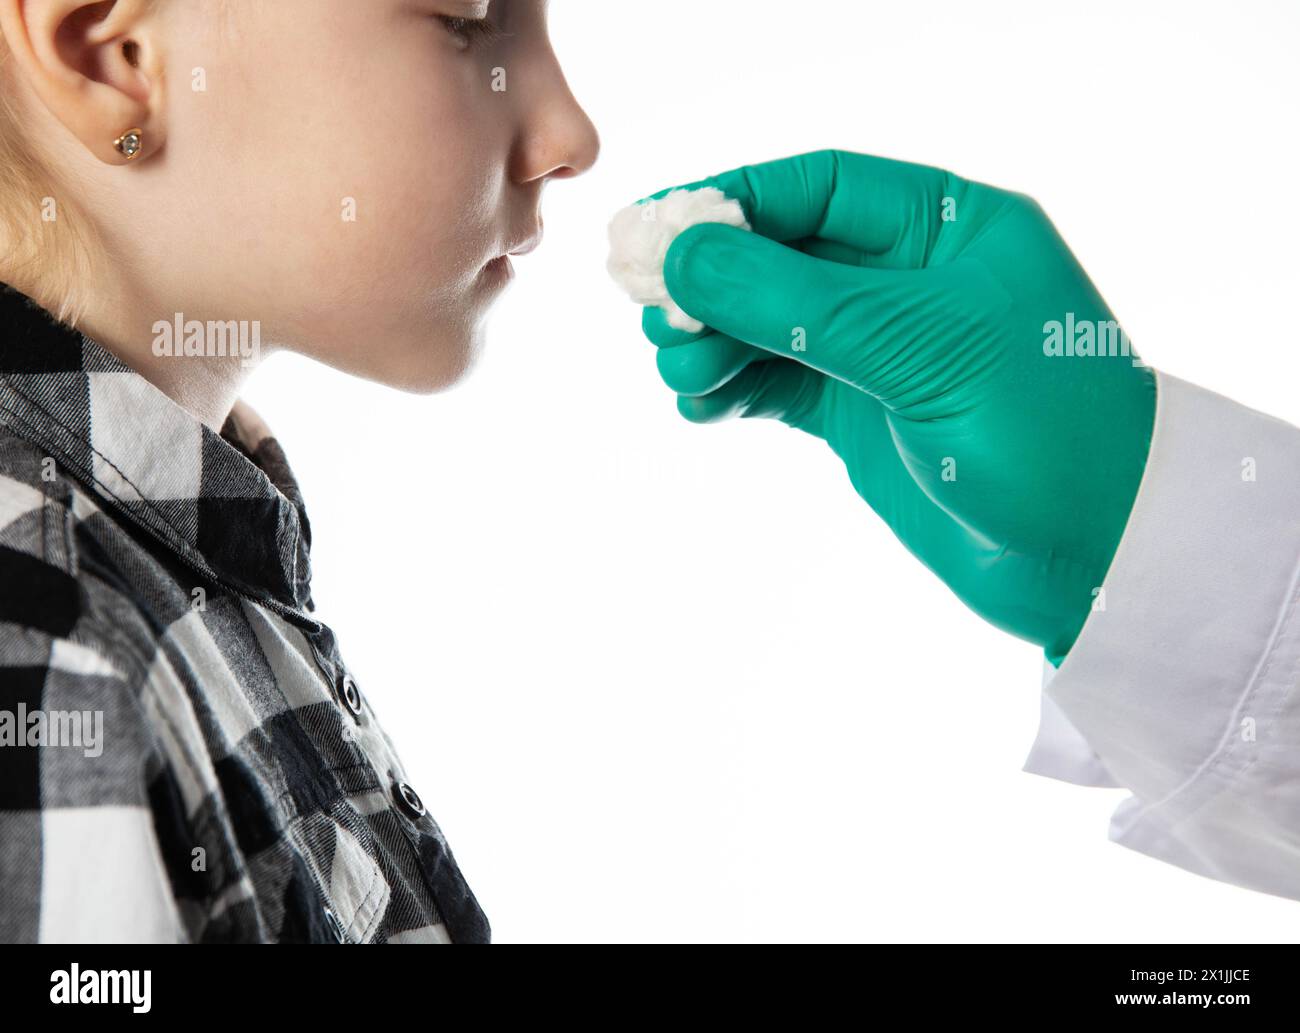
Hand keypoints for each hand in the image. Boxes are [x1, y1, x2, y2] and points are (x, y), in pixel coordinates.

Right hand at [637, 149, 1154, 663]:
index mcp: (949, 228)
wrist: (1099, 562)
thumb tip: (683, 257)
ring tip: (680, 375)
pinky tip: (702, 408)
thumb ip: (798, 305)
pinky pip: (775, 386)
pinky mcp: (861, 415)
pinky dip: (731, 392)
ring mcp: (881, 351)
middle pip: (778, 256)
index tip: (655, 230)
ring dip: (711, 343)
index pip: (817, 188)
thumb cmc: (1048, 438)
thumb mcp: (923, 352)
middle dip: (710, 284)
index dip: (730, 203)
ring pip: (766, 325)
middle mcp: (909, 280)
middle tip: (654, 318)